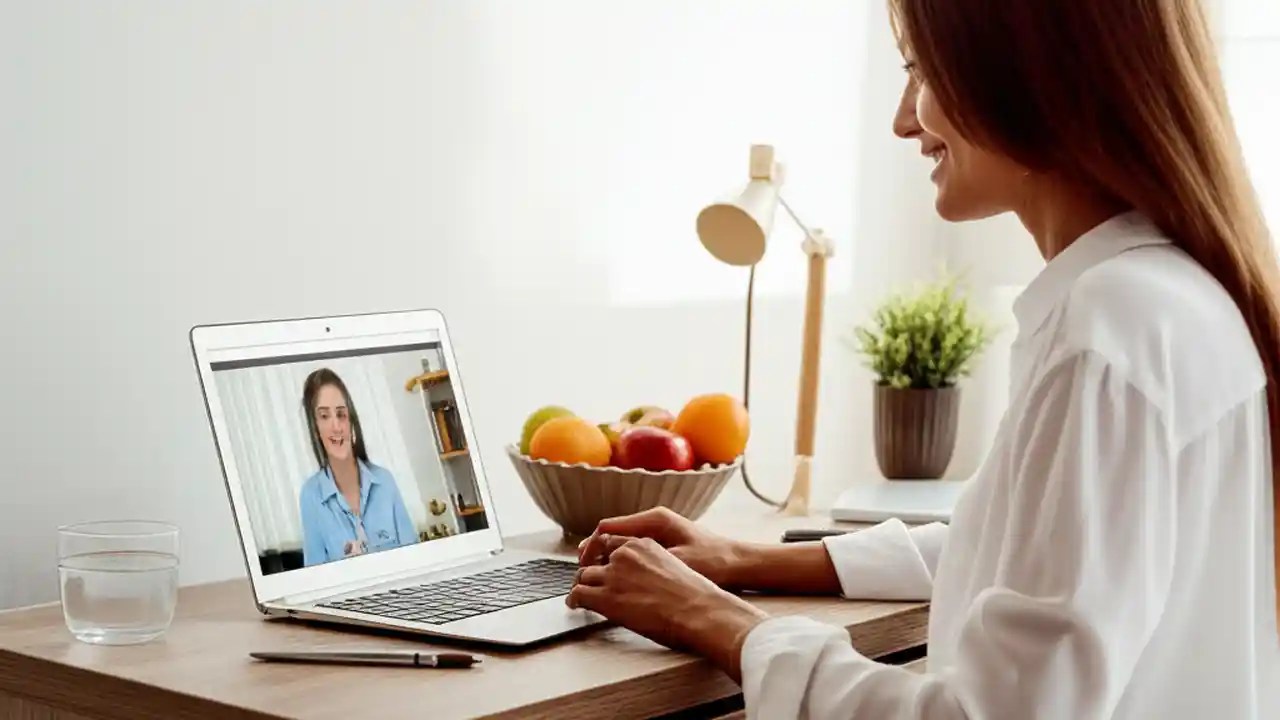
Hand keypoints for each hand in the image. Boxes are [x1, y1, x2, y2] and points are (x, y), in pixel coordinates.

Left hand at [567, 537, 767, 680]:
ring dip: (581, 586)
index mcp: (644, 543)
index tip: (598, 561)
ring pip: (583, 576)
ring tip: (579, 595)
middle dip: (590, 570)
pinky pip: (579, 594)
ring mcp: (614, 575)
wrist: (699, 611)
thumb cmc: (696, 595)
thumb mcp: (677, 564)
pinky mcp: (607, 597)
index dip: (602, 554)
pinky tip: (575, 605)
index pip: (612, 542)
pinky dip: (574, 600)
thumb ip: (654, 564)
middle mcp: (625, 554)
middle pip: (594, 558)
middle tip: (587, 580)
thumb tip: (647, 578)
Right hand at [577, 507, 746, 588]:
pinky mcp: (664, 543)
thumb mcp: (676, 562)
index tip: (581, 563)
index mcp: (654, 520)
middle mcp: (654, 521)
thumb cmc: (713, 562)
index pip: (608, 526)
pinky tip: (618, 576)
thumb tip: (612, 563)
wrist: (739, 563)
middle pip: (612, 532)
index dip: (590, 545)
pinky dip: (621, 559)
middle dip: (594, 551)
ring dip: (607, 556)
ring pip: (621, 540)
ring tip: (594, 575)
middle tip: (581, 571)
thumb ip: (644, 559)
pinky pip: (633, 548)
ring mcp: (659, 531)